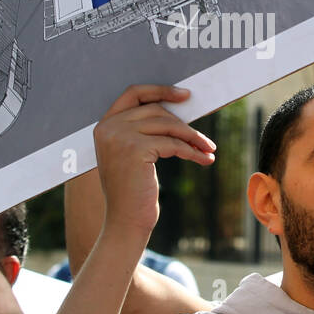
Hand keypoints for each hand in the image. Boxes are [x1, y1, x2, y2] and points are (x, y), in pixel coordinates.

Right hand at [93, 85, 214, 239]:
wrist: (125, 222)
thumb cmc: (132, 192)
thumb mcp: (130, 155)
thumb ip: (142, 131)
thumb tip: (176, 112)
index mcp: (104, 125)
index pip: (134, 93)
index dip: (160, 90)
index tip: (185, 95)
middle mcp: (108, 127)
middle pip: (157, 111)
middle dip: (185, 125)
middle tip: (205, 141)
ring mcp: (120, 137)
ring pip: (169, 125)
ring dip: (193, 138)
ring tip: (208, 149)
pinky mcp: (135, 149)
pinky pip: (174, 143)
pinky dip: (192, 151)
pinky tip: (204, 160)